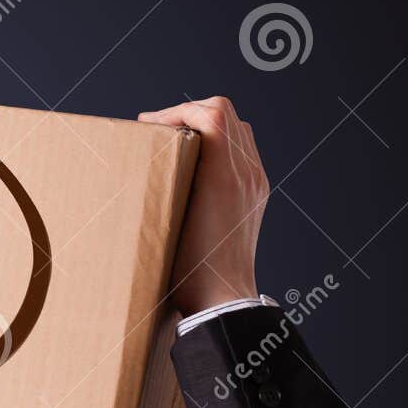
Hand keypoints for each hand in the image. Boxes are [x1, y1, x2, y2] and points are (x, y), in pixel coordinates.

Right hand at [138, 96, 266, 314]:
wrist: (220, 297)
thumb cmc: (188, 268)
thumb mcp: (171, 219)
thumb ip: (170, 176)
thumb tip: (154, 149)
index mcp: (225, 177)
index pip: (212, 114)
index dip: (177, 110)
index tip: (151, 124)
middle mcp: (246, 173)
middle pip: (225, 111)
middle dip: (190, 111)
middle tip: (161, 128)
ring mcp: (255, 182)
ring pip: (237, 127)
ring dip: (207, 124)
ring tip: (179, 139)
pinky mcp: (256, 193)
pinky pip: (244, 149)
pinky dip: (221, 143)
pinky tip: (199, 162)